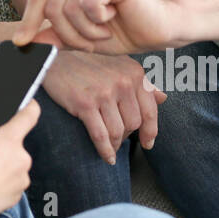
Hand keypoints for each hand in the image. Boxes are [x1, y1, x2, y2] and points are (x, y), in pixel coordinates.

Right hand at [0, 100, 39, 217]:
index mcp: (10, 138)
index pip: (29, 116)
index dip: (30, 106)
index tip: (31, 104)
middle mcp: (22, 157)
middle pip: (14, 146)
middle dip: (0, 147)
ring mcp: (21, 178)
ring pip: (12, 167)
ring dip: (0, 167)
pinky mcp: (16, 196)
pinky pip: (9, 185)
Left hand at [13, 0, 183, 53]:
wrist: (156, 31)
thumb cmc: (119, 30)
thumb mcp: (79, 37)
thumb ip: (53, 34)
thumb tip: (21, 39)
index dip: (28, 22)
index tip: (20, 42)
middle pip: (51, 7)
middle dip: (69, 35)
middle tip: (91, 39)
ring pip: (68, 8)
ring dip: (86, 31)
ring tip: (104, 28)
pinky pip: (88, 5)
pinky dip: (99, 21)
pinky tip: (115, 15)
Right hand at [42, 52, 166, 162]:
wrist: (55, 60)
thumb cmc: (88, 65)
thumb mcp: (118, 67)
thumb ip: (141, 83)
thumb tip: (163, 97)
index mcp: (133, 72)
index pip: (149, 110)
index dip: (150, 131)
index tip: (148, 143)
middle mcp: (122, 81)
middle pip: (133, 123)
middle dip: (127, 136)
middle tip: (119, 140)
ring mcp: (104, 93)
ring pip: (118, 131)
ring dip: (115, 145)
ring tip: (111, 148)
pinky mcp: (85, 104)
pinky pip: (100, 135)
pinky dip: (105, 150)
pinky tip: (106, 156)